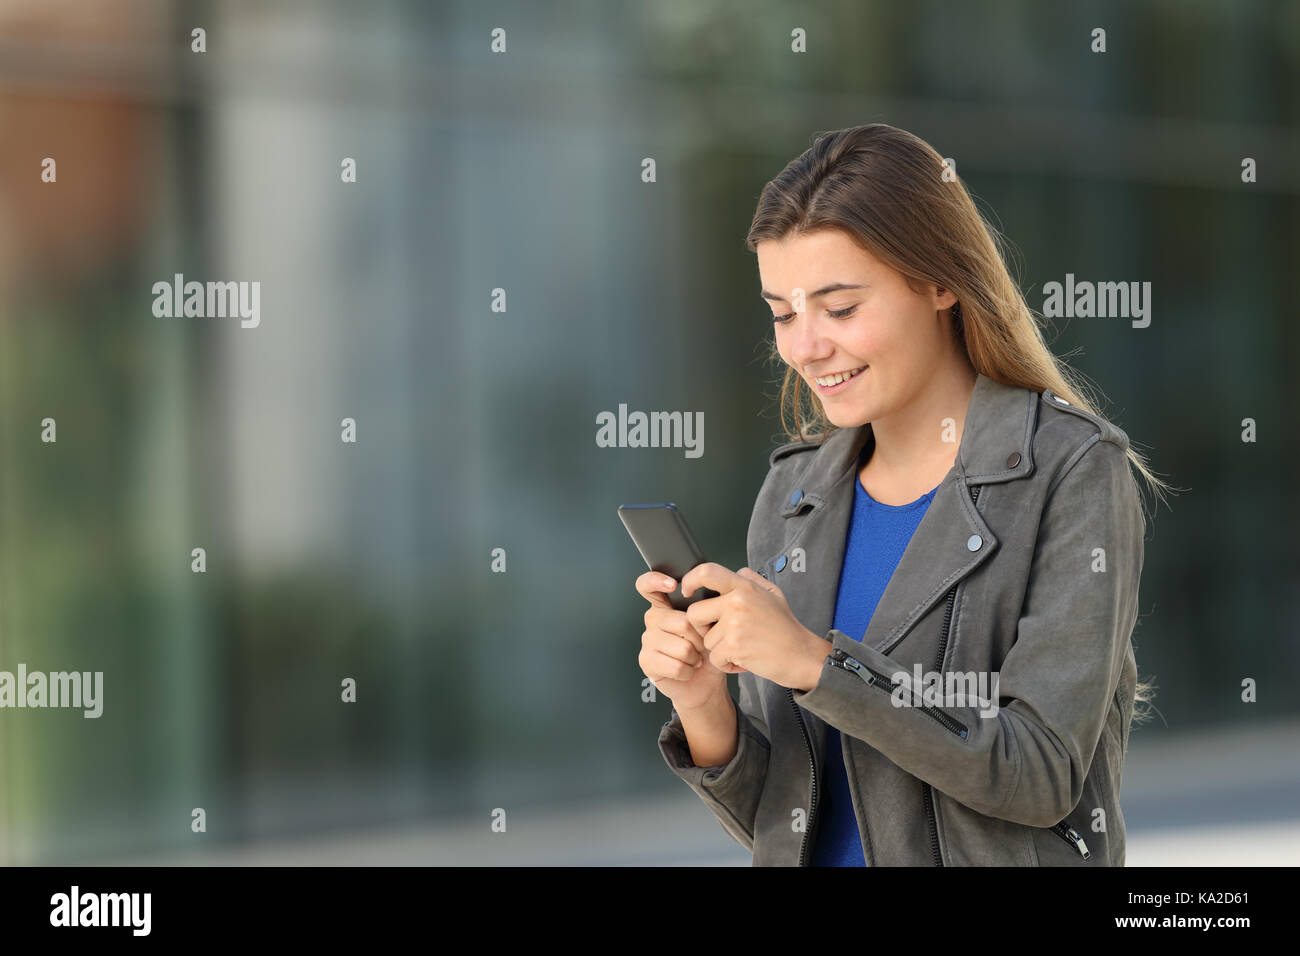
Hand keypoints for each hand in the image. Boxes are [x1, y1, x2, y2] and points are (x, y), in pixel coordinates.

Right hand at [634, 571, 729, 711]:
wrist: (704, 682)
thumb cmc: (707, 651)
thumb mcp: (711, 625)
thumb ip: (706, 607)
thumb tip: (710, 595)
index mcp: (666, 605)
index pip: (648, 584)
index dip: (656, 580)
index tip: (673, 584)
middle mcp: (653, 619)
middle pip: (682, 622)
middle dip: (700, 639)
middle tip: (701, 645)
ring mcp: (647, 639)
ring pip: (681, 647)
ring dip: (695, 657)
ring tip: (694, 658)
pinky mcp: (646, 660)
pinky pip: (675, 666)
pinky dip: (688, 671)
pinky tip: (687, 670)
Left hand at [680, 563, 830, 690]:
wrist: (802, 656)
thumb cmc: (786, 628)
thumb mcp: (773, 594)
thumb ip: (752, 580)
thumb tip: (736, 571)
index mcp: (744, 586)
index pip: (707, 572)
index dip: (690, 580)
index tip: (686, 591)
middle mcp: (737, 602)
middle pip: (695, 613)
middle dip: (703, 629)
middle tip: (722, 636)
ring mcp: (735, 624)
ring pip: (706, 640)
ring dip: (720, 650)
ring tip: (742, 649)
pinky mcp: (734, 646)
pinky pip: (714, 658)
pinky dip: (726, 664)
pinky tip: (743, 660)